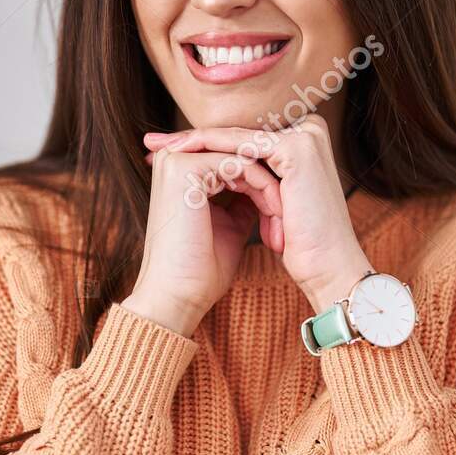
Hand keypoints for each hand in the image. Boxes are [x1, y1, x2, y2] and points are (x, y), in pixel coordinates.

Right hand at [122, 139, 284, 336]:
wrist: (178, 297)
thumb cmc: (200, 270)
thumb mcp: (229, 226)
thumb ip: (243, 202)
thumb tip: (266, 189)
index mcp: (180, 173)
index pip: (234, 162)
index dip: (264, 187)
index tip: (279, 219)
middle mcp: (173, 160)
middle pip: (240, 157)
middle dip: (269, 187)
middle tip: (282, 221)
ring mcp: (176, 161)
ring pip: (244, 159)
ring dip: (270, 190)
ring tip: (279, 223)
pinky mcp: (184, 168)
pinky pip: (241, 164)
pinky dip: (264, 188)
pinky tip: (274, 214)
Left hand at [143, 116, 372, 313]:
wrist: (327, 269)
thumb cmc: (299, 246)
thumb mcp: (268, 204)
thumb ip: (247, 182)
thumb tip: (212, 174)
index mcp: (302, 143)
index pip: (241, 141)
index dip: (201, 146)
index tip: (163, 151)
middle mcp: (307, 132)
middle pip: (235, 136)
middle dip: (190, 140)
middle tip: (151, 144)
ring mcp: (305, 137)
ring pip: (235, 138)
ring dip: (194, 141)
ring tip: (160, 148)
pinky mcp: (296, 149)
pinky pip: (242, 145)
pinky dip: (210, 148)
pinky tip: (182, 151)